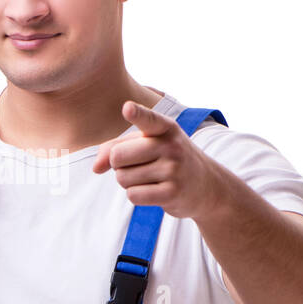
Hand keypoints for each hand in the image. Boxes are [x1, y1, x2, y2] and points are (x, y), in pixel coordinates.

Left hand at [91, 101, 220, 219]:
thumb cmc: (168, 159)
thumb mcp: (147, 144)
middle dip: (119, 165)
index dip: (137, 114)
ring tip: (151, 178)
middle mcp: (171, 146)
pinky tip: (154, 191)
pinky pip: (133, 195)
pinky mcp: (172, 193)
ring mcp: (173, 170)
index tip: (127, 108)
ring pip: (123, 178)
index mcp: (164, 128)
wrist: (207, 186)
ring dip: (129, 182)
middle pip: (118, 156)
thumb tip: (95, 168)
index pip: (149, 119)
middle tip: (140, 165)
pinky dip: (136, 195)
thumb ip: (116, 147)